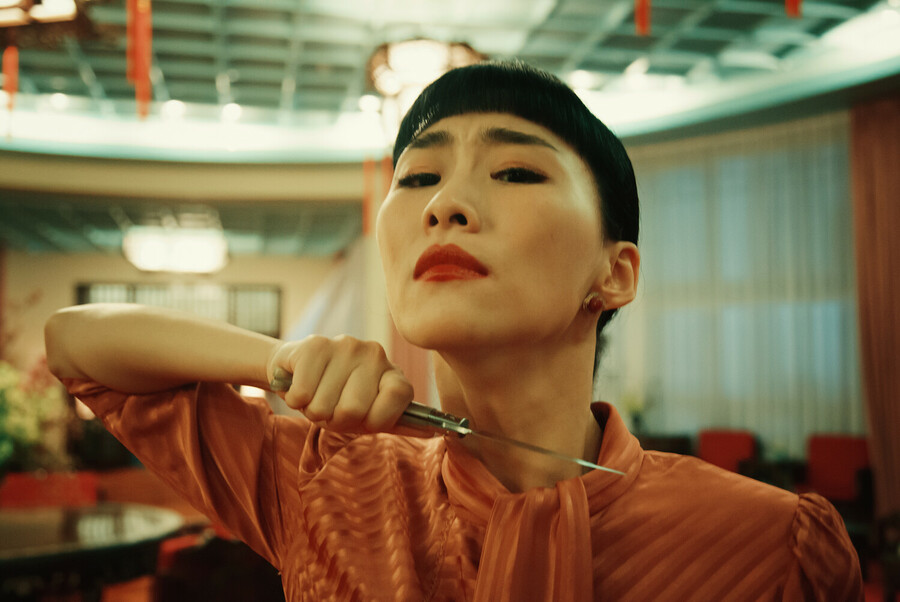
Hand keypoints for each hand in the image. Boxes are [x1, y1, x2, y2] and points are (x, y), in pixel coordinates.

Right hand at [266, 335, 413, 432]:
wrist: (298, 375)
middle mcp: (374, 354)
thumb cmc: (339, 400)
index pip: (398, 398)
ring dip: (313, 410)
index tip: (363, 420)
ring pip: (324, 405)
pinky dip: (296, 400)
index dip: (375, 420)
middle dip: (336, 420)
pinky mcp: (314, 344)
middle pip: (354, 409)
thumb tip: (438, 430)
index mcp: (393, 373)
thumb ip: (400, 423)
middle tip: (332, 408)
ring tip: (317, 396)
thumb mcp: (370, 416)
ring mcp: (345, 345)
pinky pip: (302, 393)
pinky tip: (301, 387)